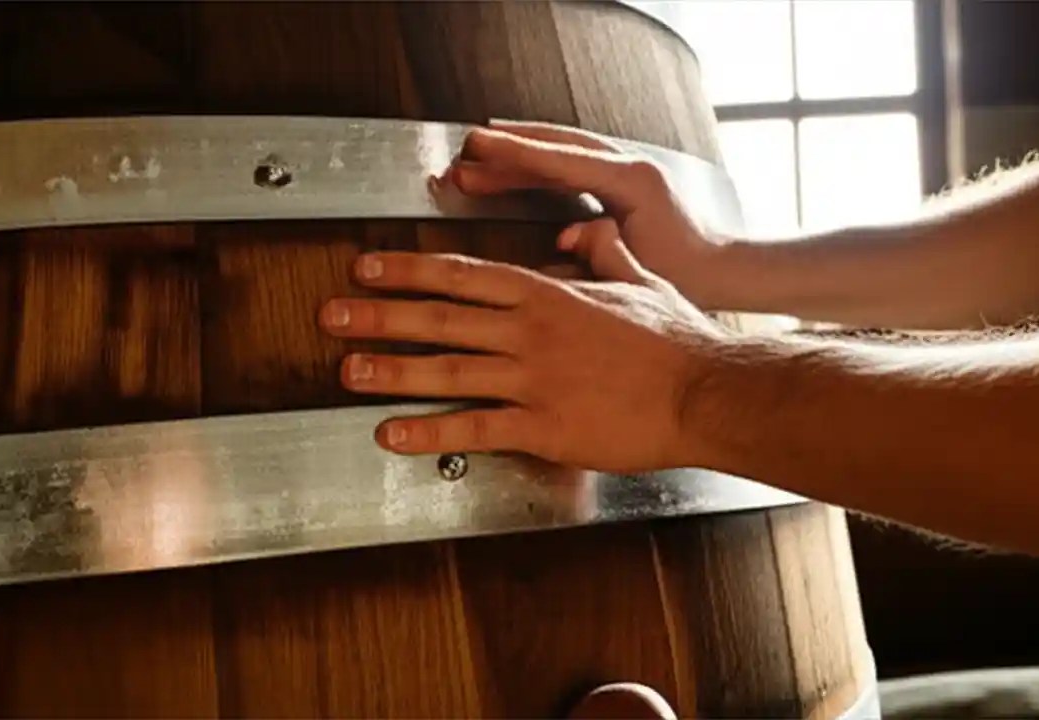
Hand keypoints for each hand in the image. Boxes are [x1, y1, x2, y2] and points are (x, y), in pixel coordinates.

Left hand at [318, 245, 728, 471]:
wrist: (707, 392)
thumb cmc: (678, 339)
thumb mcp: (640, 279)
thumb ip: (604, 253)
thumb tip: (587, 229)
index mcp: (549, 293)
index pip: (463, 274)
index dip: (408, 269)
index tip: (368, 266)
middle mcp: (531, 332)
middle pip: (440, 317)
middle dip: (379, 314)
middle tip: (332, 313)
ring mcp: (534, 379)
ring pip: (447, 370)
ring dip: (390, 370)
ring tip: (346, 370)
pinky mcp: (544, 427)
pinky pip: (474, 428)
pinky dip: (428, 431)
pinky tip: (392, 433)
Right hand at [440, 120, 725, 303]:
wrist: (725, 271)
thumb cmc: (689, 275)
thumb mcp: (641, 270)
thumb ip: (599, 253)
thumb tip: (559, 236)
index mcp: (631, 181)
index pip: (561, 161)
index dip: (515, 154)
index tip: (477, 146)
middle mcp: (628, 164)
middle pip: (556, 146)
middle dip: (508, 148)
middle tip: (463, 153)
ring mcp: (625, 167)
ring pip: (562, 150)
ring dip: (519, 152)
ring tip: (475, 156)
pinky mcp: (620, 179)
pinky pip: (570, 164)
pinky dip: (538, 163)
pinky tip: (512, 169)